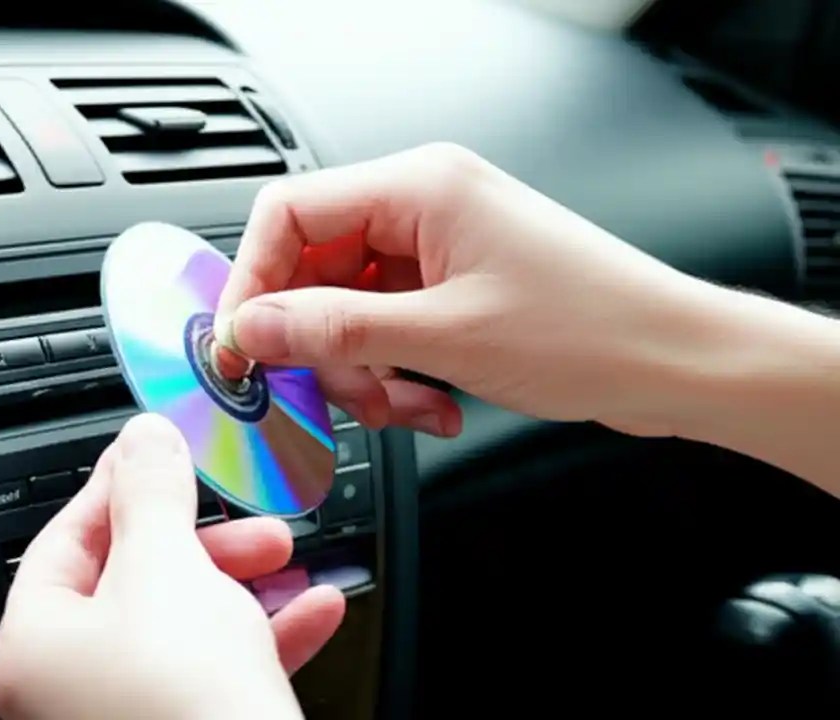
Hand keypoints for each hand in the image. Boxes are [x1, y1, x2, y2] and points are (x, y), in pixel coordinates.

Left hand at [0, 413, 345, 719]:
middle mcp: (70, 691)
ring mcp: (129, 719)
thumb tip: (142, 437)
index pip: (65, 542)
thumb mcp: (167, 572)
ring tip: (289, 558)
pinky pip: (223, 674)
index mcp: (38, 646)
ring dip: (243, 585)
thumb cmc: (187, 704)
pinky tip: (316, 611)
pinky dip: (268, 637)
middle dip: (202, 541)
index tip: (163, 453)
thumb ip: (151, 495)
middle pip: (133, 582)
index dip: (118, 489)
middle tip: (247, 517)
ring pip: (186, 627)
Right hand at [213, 142, 727, 438]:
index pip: (288, 214)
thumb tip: (250, 327)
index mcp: (418, 188)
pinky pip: (385, 328)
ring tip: (404, 406)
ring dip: (361, 370)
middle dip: (320, 342)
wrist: (675, 362)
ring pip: (345, 309)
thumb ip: (333, 329)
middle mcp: (423, 207)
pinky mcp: (452, 286)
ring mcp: (438, 248)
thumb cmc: (590, 330)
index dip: (252, 282)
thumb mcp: (443, 337)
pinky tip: (430, 405)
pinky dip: (394, 373)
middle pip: (313, 269)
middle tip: (342, 394)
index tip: (242, 346)